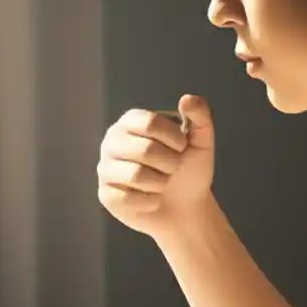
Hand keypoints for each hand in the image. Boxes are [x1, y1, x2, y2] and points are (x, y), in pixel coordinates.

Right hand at [97, 94, 216, 239]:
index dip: (175, 139)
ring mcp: (105, 167)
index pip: (150, 123)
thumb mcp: (201, 140)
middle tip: (173, 169)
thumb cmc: (190, 170)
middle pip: (144, 150)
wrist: (186, 208)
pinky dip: (151, 202)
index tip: (183, 148)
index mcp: (131, 121)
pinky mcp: (105, 195)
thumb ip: (200, 116)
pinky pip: (130, 199)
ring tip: (162, 183)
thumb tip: (187, 99)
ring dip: (161, 184)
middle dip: (170, 164)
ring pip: (137, 176)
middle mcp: (112, 140)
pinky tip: (152, 199)